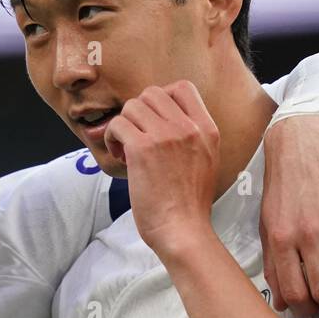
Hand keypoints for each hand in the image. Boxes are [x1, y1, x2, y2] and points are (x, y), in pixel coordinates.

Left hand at [104, 81, 220, 259]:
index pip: (182, 88)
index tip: (153, 121)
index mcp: (207, 129)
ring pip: (131, 106)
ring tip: (125, 148)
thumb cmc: (189, 204)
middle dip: (138, 112)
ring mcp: (165, 136)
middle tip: (136, 136)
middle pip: (152, 93)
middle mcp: (188, 127)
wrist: (183, 229)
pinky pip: (117, 124)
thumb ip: (191, 137)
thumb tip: (161, 120)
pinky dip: (111, 137)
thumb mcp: (206, 161)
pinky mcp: (142, 148)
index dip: (161, 99)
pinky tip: (119, 156)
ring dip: (123, 125)